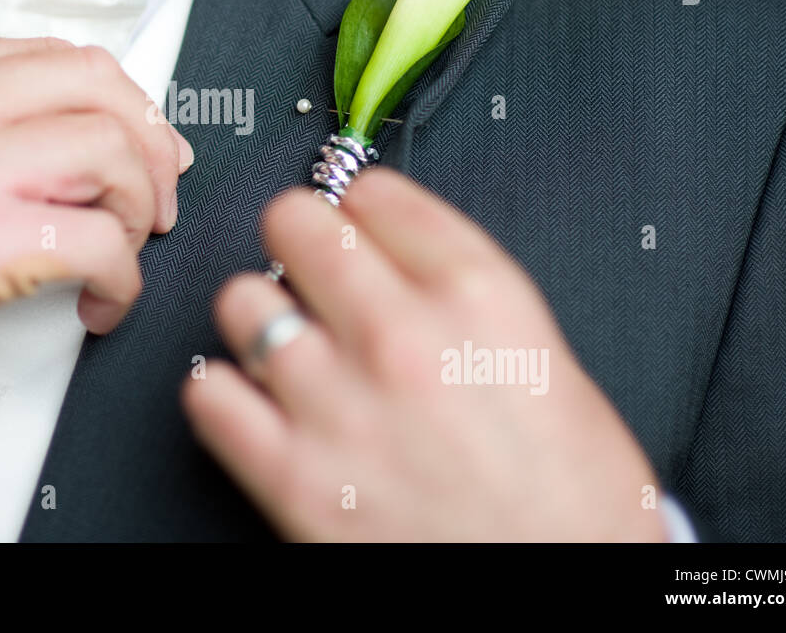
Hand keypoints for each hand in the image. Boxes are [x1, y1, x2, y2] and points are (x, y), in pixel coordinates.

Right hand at [0, 37, 190, 502]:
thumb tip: (112, 127)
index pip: (60, 57)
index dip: (128, 109)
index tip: (150, 158)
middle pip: (95, 87)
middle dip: (151, 150)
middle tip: (155, 209)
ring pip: (107, 151)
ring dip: (138, 215)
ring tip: (116, 259)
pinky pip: (97, 237)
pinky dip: (122, 280)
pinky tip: (97, 306)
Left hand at [183, 167, 667, 540]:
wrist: (562, 594)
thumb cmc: (575, 501)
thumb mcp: (547, 362)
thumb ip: (467, 299)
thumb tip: (402, 263)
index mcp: (478, 296)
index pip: (375, 192)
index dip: (360, 204)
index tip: (356, 220)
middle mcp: (401, 336)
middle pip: (295, 223)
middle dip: (298, 239)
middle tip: (306, 266)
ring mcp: (338, 404)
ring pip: (241, 302)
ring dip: (258, 316)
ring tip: (281, 342)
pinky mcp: (292, 477)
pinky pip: (210, 395)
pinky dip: (222, 394)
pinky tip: (252, 404)